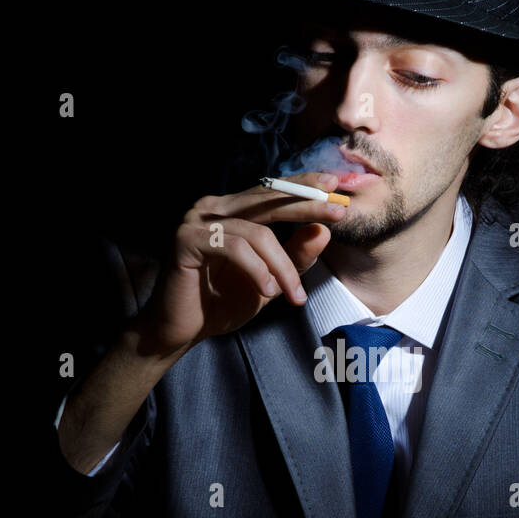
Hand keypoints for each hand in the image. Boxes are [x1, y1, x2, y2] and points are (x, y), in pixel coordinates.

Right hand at [134, 173, 347, 357]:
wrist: (180, 331)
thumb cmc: (220, 304)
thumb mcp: (270, 281)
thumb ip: (294, 257)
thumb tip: (323, 231)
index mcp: (231, 210)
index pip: (273, 191)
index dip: (304, 186)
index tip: (337, 187)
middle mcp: (213, 207)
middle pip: (268, 198)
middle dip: (307, 205)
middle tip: (338, 212)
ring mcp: (197, 220)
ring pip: (257, 232)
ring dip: (283, 266)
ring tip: (294, 295)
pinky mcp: (186, 239)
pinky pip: (234, 248)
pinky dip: (257, 270)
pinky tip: (267, 290)